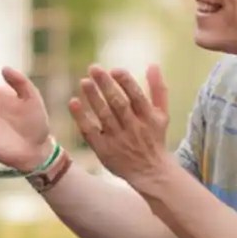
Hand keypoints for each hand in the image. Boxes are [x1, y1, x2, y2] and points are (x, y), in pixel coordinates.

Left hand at [70, 64, 171, 184]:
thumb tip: (153, 64)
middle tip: (94, 68)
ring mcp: (117, 140)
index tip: (115, 70)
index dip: (126, 82)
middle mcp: (133, 128)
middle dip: (106, 85)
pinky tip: (73, 102)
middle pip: (118, 104)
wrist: (151, 173)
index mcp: (148, 118)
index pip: (136, 96)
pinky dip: (81, 118)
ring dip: (93, 98)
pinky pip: (90, 132)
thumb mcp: (162, 114)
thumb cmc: (155, 138)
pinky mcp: (103, 150)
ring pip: (104, 116)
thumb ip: (158, 89)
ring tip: (84, 81)